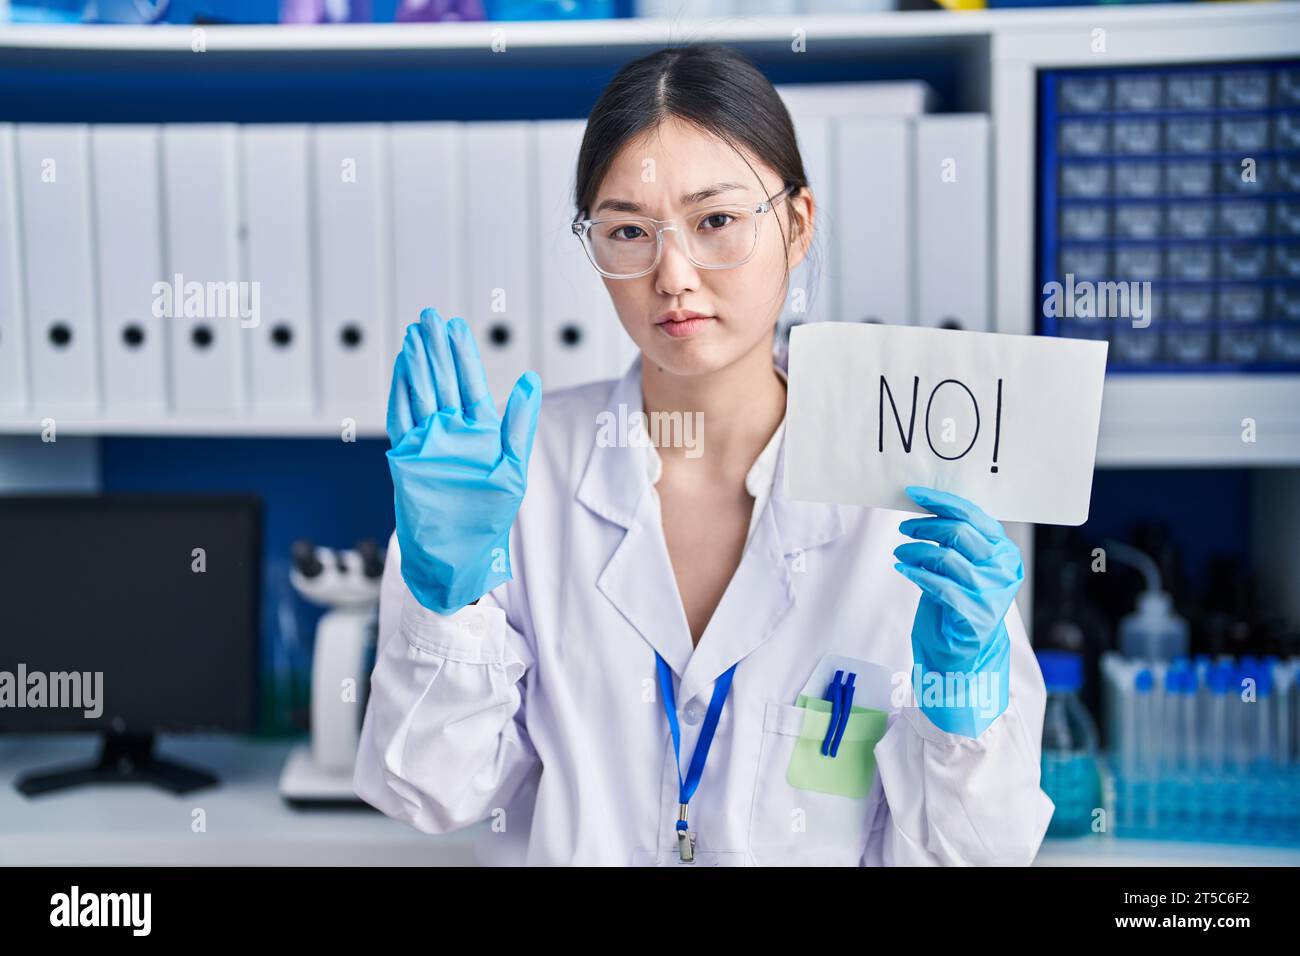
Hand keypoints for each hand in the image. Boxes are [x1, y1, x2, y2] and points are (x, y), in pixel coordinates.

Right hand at [386, 307, 541, 614]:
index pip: (469, 385)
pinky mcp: (407, 459)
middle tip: (429, 317)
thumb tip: (531, 380)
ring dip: (417, 365)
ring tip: (414, 336)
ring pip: (421, 395)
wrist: (455, 557)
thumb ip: (518, 424)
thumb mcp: (513, 469)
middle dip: (436, 349)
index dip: (463, 356)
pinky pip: (403, 420)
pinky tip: (401, 371)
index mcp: (480, 434)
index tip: (456, 327)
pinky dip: (400, 395)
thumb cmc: (485, 521)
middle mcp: (452, 435)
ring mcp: (427, 445)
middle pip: (442, 382)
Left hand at [892, 486, 1022, 736]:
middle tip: (904, 528)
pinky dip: (916, 573)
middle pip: (959, 532)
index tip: (913, 494)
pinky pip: (940, 586)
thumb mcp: (962, 564)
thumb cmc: (960, 600)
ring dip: (916, 550)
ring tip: (900, 551)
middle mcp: (1003, 569)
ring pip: (946, 557)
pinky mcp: (975, 615)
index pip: (973, 515)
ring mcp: (992, 593)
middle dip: (926, 525)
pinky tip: (903, 568)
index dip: (941, 502)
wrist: (964, 651)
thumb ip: (954, 539)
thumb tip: (924, 506)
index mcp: (1004, 551)